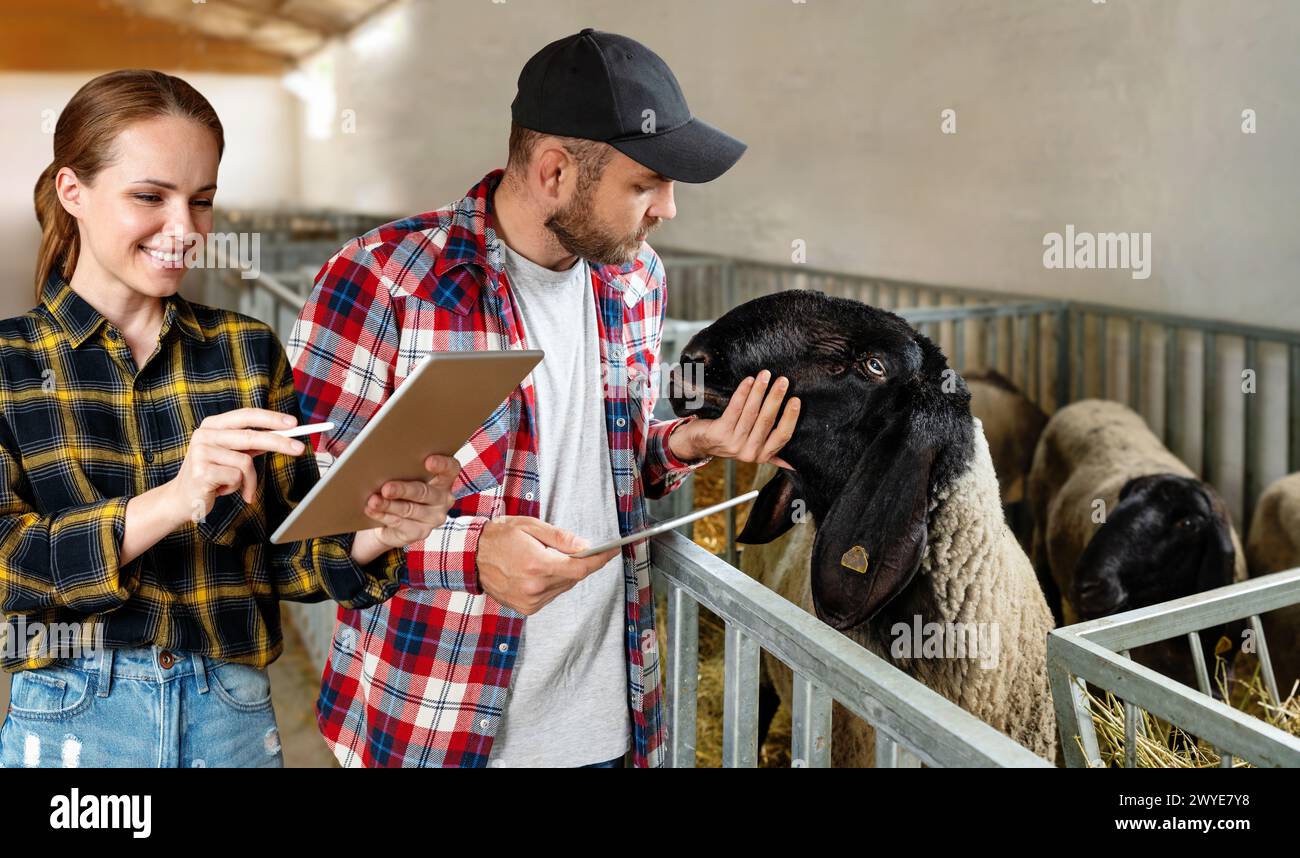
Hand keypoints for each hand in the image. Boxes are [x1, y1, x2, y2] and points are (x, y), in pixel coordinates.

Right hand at [168, 408, 307, 526]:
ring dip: (249, 480)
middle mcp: (204, 434)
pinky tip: (222, 490)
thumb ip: (251, 443)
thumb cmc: (212, 475)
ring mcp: (201, 452)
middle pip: (250, 435)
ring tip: (239, 487)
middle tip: (299, 449)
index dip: (271, 418)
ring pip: (245, 462)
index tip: (294, 423)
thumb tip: (283, 434)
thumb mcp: (232, 454)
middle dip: (279, 442)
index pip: (246, 415)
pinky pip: (237, 478)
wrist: (183, 499)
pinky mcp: (201, 472)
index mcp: (212, 425)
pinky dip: (238, 488)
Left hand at [354, 454, 459, 558]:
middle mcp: (443, 499)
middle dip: (403, 490)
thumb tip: (383, 466)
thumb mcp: (403, 478)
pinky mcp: (420, 533)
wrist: (389, 523)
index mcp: (443, 480)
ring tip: (373, 501)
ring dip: (388, 505)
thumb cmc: (398, 492)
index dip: (442, 464)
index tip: (428, 461)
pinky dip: (383, 516)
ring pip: (409, 509)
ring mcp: (433, 518)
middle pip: (424, 492)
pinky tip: (372, 511)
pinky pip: (400, 523)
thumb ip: (402, 471)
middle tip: (386, 488)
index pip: (451, 469)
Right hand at [475, 516, 620, 614]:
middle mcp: (535, 587)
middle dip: (576, 563)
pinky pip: (550, 595)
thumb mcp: (530, 526)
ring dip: (562, 573)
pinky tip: (535, 571)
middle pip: (573, 578)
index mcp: (537, 564)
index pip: (580, 568)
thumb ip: (560, 538)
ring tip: (542, 558)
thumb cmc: (499, 536)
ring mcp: (530, 601)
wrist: (470, 556)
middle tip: (566, 548)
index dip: (599, 560)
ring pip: (562, 587)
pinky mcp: (525, 608)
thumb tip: (585, 547)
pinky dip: (550, 583)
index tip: (613, 551)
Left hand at [669, 369, 799, 468]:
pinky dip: (742, 392)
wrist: (700, 443)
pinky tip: (749, 380)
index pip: (782, 436)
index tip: (796, 400)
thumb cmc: (731, 439)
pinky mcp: (720, 433)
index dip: (790, 418)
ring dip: (760, 391)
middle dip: (776, 398)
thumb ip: (772, 453)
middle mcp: (749, 453)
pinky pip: (734, 408)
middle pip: (767, 421)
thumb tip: (795, 464)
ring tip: (766, 375)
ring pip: (751, 413)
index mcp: (762, 455)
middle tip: (783, 381)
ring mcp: (733, 444)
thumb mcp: (752, 450)